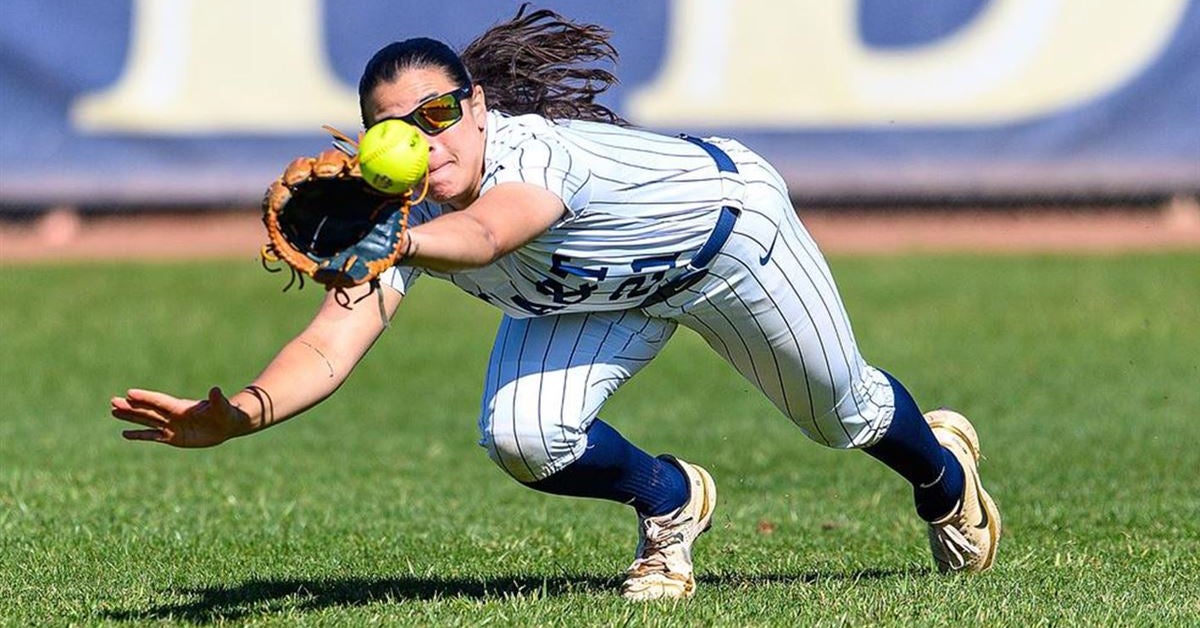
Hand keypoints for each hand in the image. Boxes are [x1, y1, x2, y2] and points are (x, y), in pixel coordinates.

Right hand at [110, 387, 248, 447]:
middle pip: (148, 410)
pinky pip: (152, 436)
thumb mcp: (222, 408)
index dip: (146, 397)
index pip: (160, 401)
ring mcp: (171, 425)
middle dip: (131, 406)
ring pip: (146, 421)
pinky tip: (125, 433)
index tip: (130, 393)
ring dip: (130, 417)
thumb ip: (217, 400)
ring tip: (113, 411)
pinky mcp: (173, 437)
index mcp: (182, 407)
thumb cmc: (227, 413)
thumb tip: (215, 390)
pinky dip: (139, 435)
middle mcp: (173, 415)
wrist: (227, 424)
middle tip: (112, 401)